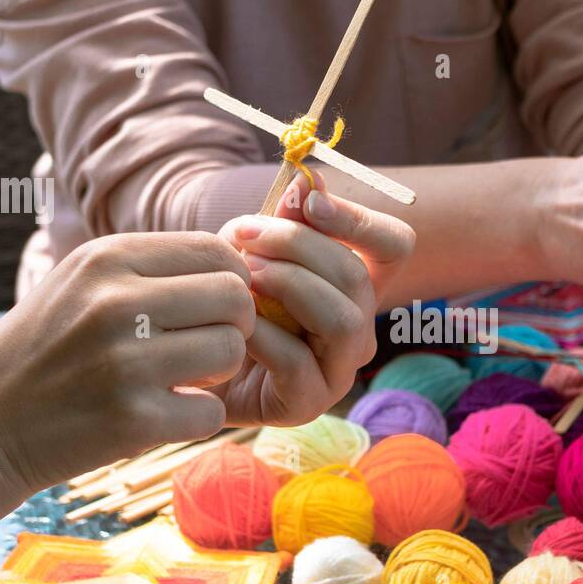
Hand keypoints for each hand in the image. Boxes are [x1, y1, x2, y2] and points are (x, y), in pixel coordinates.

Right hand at [0, 232, 254, 498]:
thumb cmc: (42, 352)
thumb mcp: (81, 284)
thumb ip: (152, 268)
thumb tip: (239, 256)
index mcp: (106, 258)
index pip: (218, 253)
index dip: (232, 284)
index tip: (212, 310)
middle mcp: (116, 302)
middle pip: (236, 300)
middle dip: (232, 327)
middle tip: (202, 349)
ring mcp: (124, 362)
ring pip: (231, 353)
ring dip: (217, 374)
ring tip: (179, 380)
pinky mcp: (132, 419)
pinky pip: (211, 412)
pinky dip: (195, 419)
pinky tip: (162, 415)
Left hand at [219, 170, 414, 425]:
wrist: (187, 366)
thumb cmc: (226, 305)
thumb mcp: (254, 251)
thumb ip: (285, 221)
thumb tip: (307, 180)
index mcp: (354, 288)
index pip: (394, 245)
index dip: (359, 219)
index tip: (309, 201)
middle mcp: (358, 329)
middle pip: (356, 275)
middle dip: (297, 245)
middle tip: (242, 232)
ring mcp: (338, 370)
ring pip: (342, 320)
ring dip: (288, 285)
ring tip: (243, 275)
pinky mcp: (307, 403)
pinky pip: (297, 360)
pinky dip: (262, 333)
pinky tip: (233, 322)